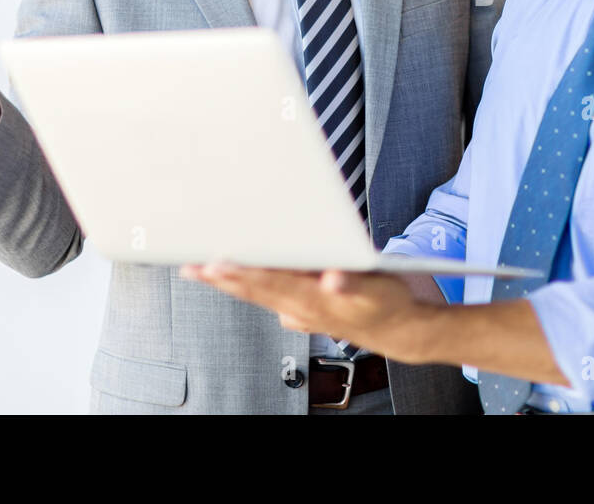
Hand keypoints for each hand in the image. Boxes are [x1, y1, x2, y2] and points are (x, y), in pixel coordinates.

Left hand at [180, 264, 434, 362]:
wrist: (402, 331)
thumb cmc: (388, 303)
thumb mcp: (378, 289)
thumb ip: (352, 282)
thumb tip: (332, 278)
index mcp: (316, 299)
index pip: (272, 282)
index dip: (243, 272)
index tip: (217, 263)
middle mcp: (302, 308)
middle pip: (256, 289)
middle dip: (222, 277)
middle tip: (192, 265)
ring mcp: (301, 312)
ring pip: (258, 296)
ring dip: (228, 283)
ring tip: (200, 270)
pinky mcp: (303, 312)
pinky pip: (269, 299)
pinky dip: (249, 289)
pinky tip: (232, 281)